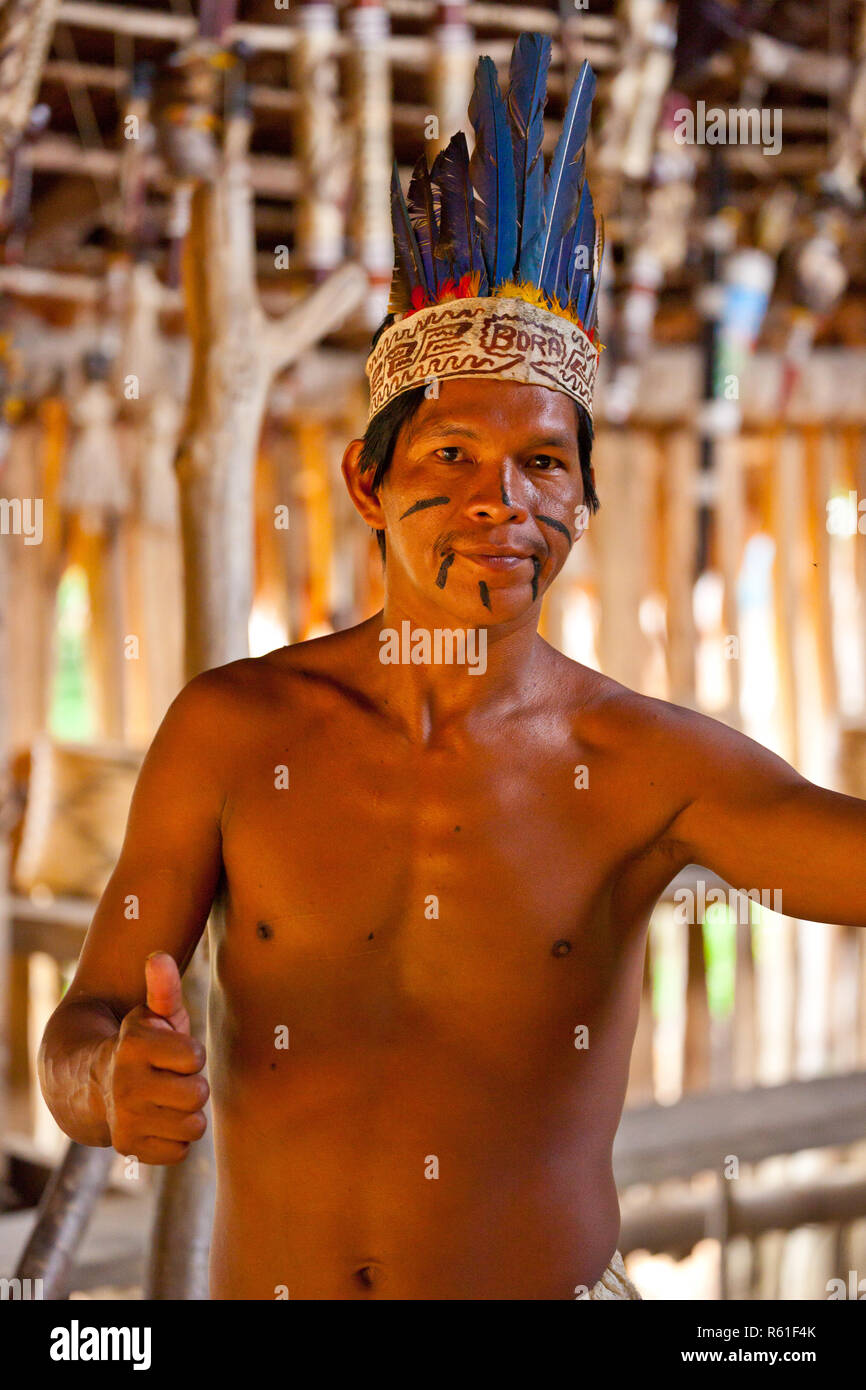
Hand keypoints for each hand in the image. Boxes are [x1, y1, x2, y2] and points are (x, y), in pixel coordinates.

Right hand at [104, 952, 208, 1164]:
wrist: (96, 1084)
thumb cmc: (142, 1044)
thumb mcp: (154, 1014)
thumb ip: (163, 987)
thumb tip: (159, 957)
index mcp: (132, 1045)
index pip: (196, 1057)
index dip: (191, 1054)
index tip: (172, 1051)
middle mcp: (124, 1084)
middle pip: (198, 1095)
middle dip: (192, 1085)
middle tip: (173, 1078)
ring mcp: (124, 1120)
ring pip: (192, 1126)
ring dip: (187, 1113)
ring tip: (167, 1099)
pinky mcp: (129, 1149)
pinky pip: (179, 1151)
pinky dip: (175, 1139)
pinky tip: (158, 1121)